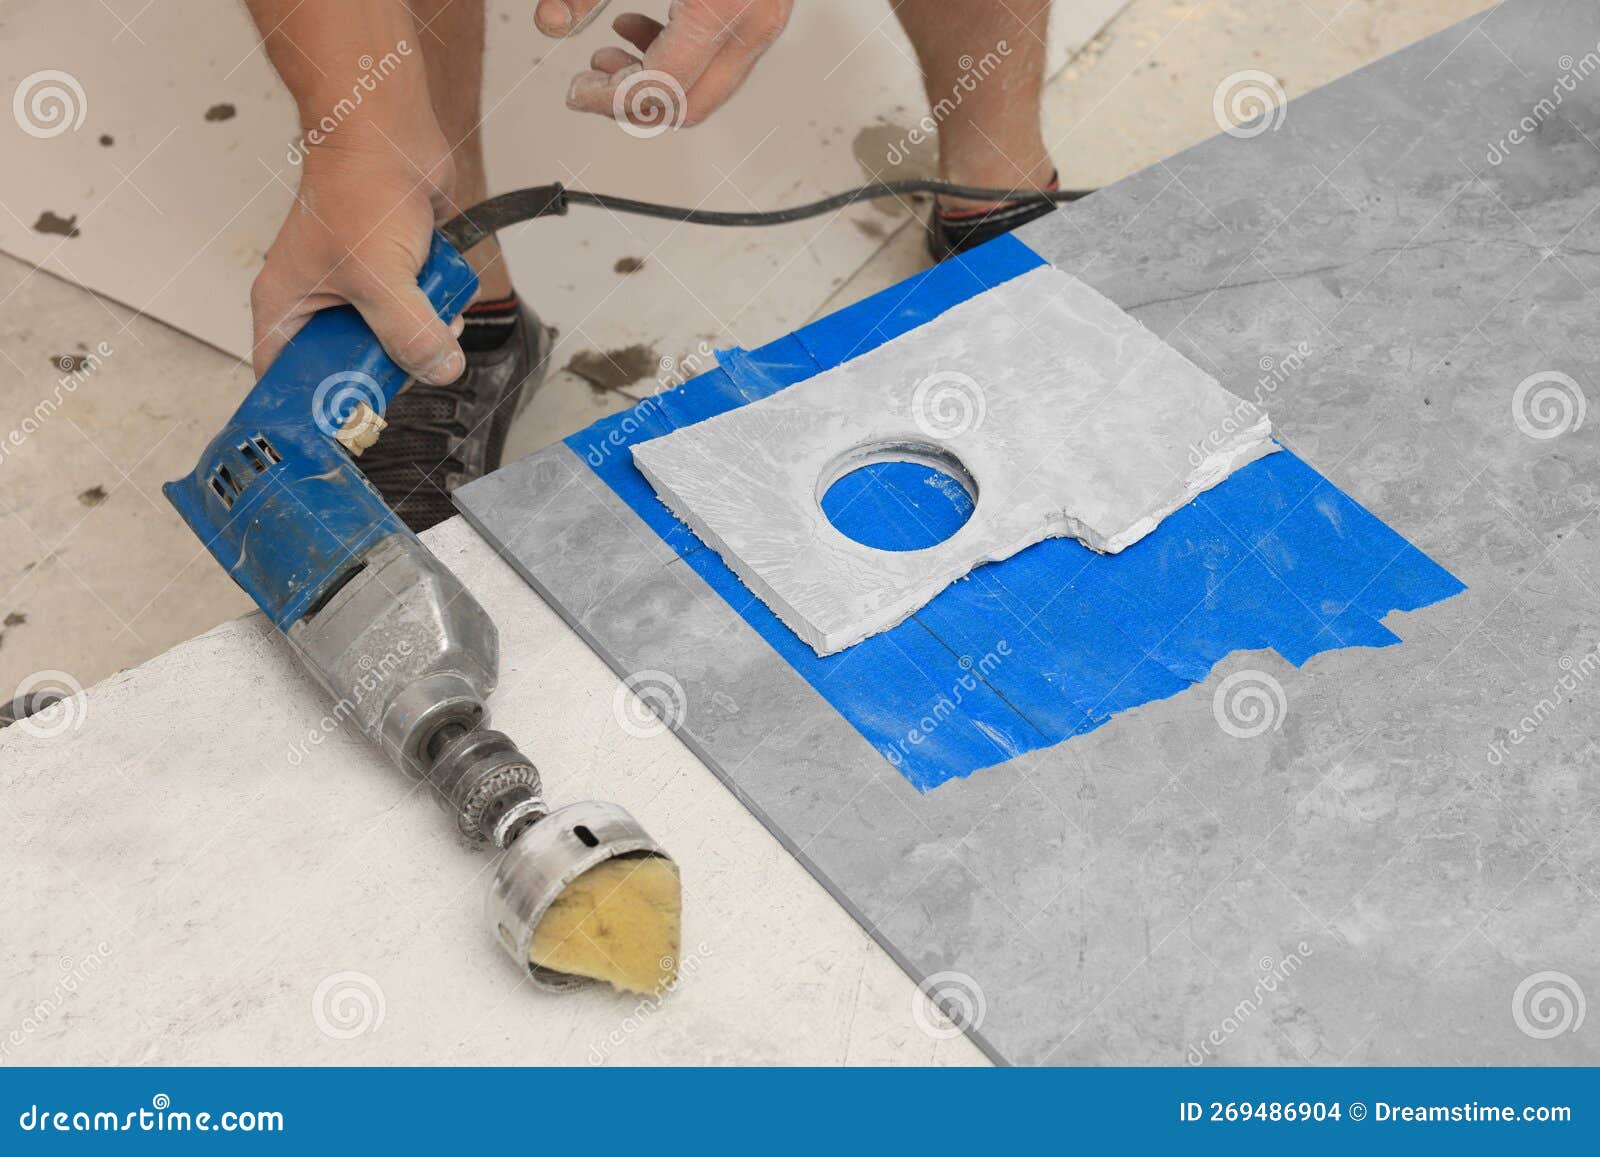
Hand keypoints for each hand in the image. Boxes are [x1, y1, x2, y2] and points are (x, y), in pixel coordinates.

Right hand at [250, 129, 464, 383]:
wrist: (392, 136)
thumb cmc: (360, 189)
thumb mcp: (381, 282)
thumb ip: (409, 336)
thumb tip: (438, 370)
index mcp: (287, 305)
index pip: (282, 376)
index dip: (311, 404)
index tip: (346, 421)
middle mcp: (318, 300)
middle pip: (348, 365)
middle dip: (387, 367)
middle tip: (409, 365)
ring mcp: (359, 287)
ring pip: (390, 339)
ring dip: (421, 335)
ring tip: (433, 318)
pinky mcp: (395, 272)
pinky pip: (417, 311)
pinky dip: (435, 308)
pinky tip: (444, 292)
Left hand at [539, 0, 792, 129]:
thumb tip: (550, 23)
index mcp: (722, 8)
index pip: (660, 90)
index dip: (608, 100)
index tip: (576, 92)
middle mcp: (754, 22)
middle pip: (688, 106)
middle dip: (630, 104)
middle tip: (589, 84)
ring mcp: (767, 19)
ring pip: (707, 92)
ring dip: (653, 86)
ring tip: (610, 55)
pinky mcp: (765, 11)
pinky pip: (723, 62)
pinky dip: (681, 62)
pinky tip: (642, 32)